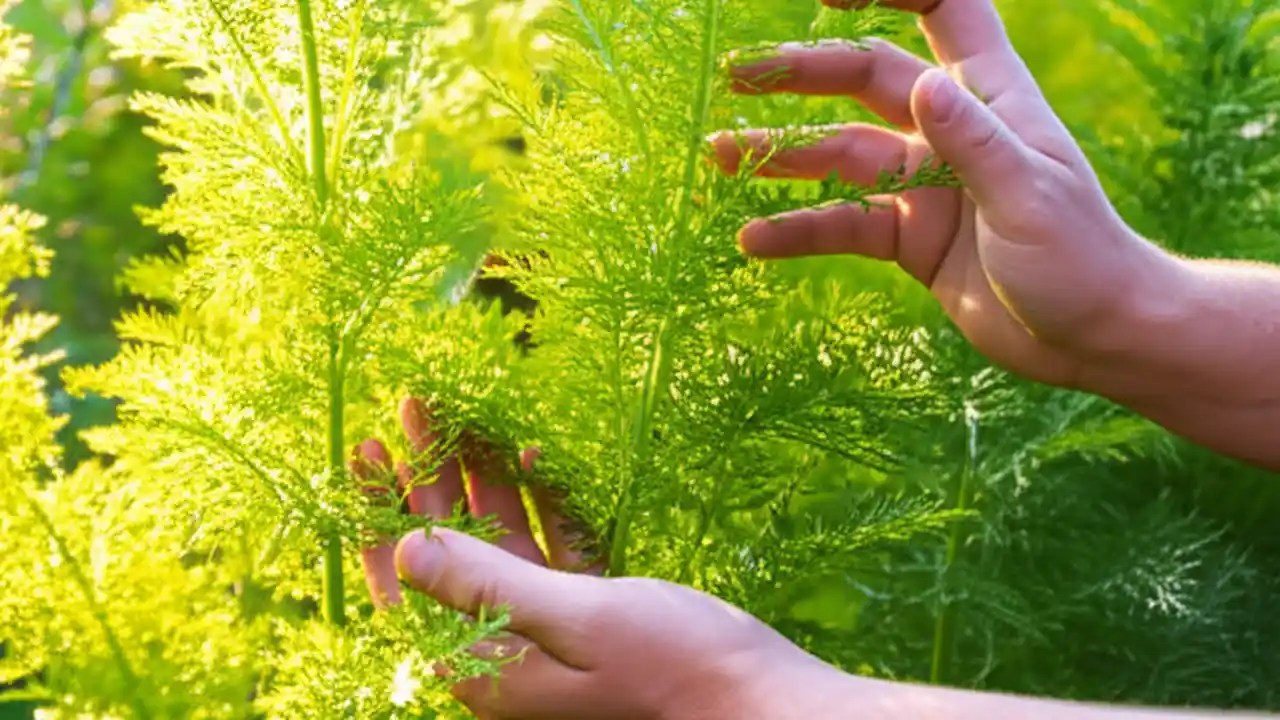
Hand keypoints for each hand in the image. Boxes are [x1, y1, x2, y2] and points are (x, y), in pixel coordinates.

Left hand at [353, 399, 843, 718]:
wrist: (755, 700)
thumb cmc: (668, 666)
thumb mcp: (574, 619)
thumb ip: (486, 584)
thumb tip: (403, 550)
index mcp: (487, 662)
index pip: (408, 581)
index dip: (381, 511)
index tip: (370, 447)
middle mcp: (507, 648)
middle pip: (450, 550)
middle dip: (431, 476)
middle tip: (419, 405)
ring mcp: (548, 629)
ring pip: (498, 540)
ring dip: (483, 477)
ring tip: (467, 416)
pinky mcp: (588, 613)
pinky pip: (549, 548)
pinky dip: (541, 502)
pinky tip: (536, 456)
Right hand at [709, 0, 1161, 388]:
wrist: (1095, 336)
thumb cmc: (1082, 260)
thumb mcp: (1029, 199)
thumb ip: (975, 142)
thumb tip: (924, 83)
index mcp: (990, 97)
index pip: (943, 10)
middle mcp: (950, 130)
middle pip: (866, 79)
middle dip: (802, 74)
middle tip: (737, 72)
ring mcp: (926, 183)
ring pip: (840, 153)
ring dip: (782, 152)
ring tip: (716, 152)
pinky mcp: (911, 236)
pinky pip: (844, 224)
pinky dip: (799, 229)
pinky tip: (753, 239)